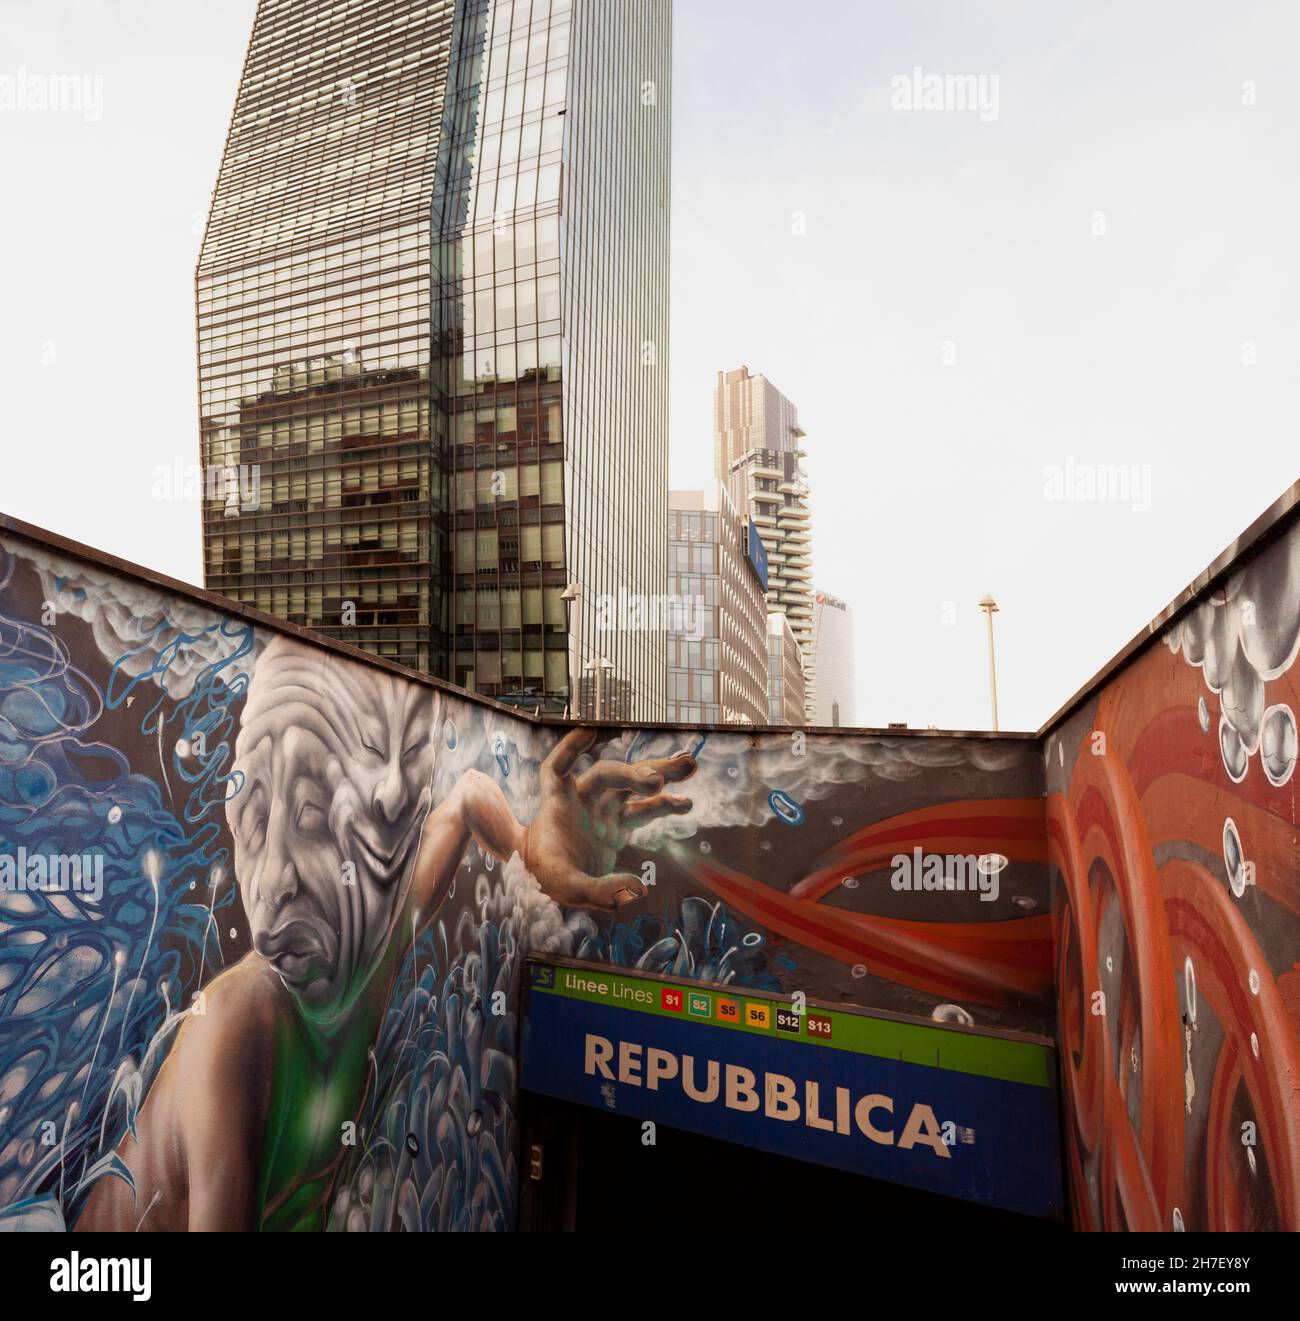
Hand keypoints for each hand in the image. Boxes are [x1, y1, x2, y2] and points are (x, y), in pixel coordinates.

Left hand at [524, 729, 695, 909]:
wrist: (548, 881)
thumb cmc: (547, 876)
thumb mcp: (567, 889)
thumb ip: (599, 891)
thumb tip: (638, 889)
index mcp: (558, 806)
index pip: (557, 770)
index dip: (569, 751)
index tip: (589, 734)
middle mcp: (582, 801)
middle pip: (606, 776)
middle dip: (632, 775)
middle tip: (658, 780)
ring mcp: (602, 810)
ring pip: (631, 785)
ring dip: (658, 774)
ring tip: (690, 766)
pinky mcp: (617, 826)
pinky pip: (643, 809)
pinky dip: (664, 805)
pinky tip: (687, 804)